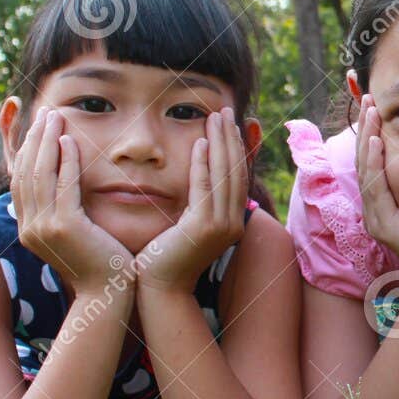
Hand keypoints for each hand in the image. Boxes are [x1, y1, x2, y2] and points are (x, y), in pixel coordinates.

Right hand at [9, 106, 133, 290]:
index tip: (39, 127)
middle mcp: (29, 228)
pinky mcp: (64, 227)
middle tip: (46, 114)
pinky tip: (70, 142)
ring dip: (47, 142)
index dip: (28, 151)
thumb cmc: (99, 264)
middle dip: (35, 140)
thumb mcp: (74, 235)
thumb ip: (64, 212)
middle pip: (26, 173)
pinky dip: (66, 161)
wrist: (108, 294)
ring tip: (56, 118)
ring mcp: (44, 228)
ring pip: (40, 175)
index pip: (21, 181)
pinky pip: (63, 186)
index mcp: (28, 230)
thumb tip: (65, 187)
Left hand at [135, 108, 249, 293]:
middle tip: (224, 111)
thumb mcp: (189, 226)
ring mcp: (221, 226)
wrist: (160, 288)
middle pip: (235, 171)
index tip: (229, 124)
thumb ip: (199, 204)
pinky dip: (203, 162)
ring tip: (215, 117)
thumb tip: (203, 179)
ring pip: (224, 174)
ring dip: (220, 142)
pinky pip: (204, 187)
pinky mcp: (204, 227)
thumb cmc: (167, 257)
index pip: (237, 177)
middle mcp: (233, 223)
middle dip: (230, 138)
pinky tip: (200, 142)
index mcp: (232, 222)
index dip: (235, 148)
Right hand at [354, 96, 398, 290]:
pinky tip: (376, 141)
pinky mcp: (384, 226)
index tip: (378, 102)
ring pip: (366, 169)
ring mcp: (377, 217)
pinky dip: (374, 163)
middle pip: (365, 158)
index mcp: (387, 200)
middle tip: (370, 97)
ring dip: (367, 137)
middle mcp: (377, 206)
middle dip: (366, 126)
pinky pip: (376, 188)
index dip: (373, 129)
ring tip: (371, 112)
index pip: (375, 158)